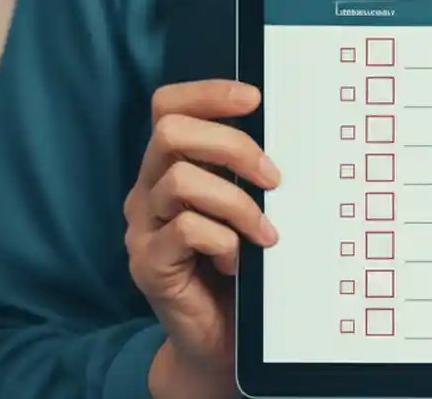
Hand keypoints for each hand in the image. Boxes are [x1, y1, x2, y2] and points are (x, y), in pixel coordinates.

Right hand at [123, 80, 280, 398]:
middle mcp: (147, 190)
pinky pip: (186, 230)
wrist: (220, 339)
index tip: (255, 98)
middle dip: (231, 145)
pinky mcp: (148, 264)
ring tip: (265, 234)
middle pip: (170, 132)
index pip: (168, 106)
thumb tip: (289, 135)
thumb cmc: (240, 267)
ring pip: (180, 181)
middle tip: (273, 178)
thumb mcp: (246, 209)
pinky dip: (224, 241)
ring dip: (237, 204)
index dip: (207, 93)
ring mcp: (142, 228)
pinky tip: (238, 262)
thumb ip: (249, 173)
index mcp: (168, 167)